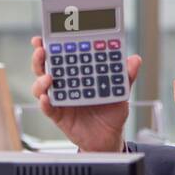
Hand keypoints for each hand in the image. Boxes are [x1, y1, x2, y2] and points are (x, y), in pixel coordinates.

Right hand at [30, 35, 141, 151]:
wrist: (108, 138)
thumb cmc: (111, 113)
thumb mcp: (120, 92)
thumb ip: (126, 76)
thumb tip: (134, 59)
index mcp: (77, 74)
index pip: (61, 55)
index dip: (51, 45)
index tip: (46, 36)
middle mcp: (65, 85)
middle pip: (45, 67)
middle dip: (39, 57)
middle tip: (42, 50)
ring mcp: (60, 100)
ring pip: (41, 87)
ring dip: (41, 80)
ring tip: (49, 77)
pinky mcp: (58, 116)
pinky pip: (47, 108)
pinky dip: (45, 103)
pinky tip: (47, 98)